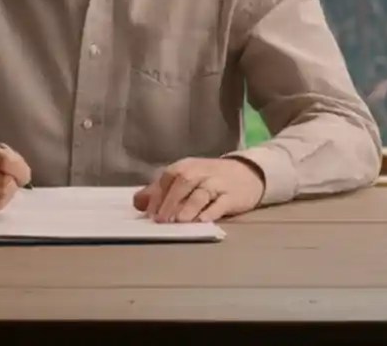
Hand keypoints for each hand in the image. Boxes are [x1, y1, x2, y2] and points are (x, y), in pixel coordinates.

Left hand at [132, 157, 264, 222]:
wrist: (249, 174)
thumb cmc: (210, 179)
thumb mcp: (185, 179)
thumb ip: (161, 191)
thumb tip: (138, 202)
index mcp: (187, 166)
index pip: (168, 177)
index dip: (158, 195)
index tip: (150, 214)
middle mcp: (201, 172)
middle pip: (183, 182)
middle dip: (170, 201)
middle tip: (161, 220)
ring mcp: (218, 183)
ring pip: (201, 192)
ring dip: (189, 206)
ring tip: (180, 221)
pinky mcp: (233, 196)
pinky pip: (221, 203)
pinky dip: (211, 212)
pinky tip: (203, 220)